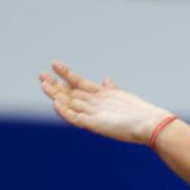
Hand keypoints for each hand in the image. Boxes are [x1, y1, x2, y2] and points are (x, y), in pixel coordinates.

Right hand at [38, 61, 171, 144]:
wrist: (149, 125)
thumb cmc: (138, 113)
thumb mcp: (121, 96)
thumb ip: (110, 89)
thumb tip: (106, 80)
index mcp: (99, 97)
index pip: (78, 83)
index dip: (66, 74)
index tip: (54, 64)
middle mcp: (93, 106)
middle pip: (70, 94)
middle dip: (55, 85)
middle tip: (40, 75)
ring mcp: (93, 116)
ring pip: (70, 104)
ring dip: (56, 95)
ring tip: (43, 84)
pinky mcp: (95, 125)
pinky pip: (76, 118)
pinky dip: (65, 111)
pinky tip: (56, 103)